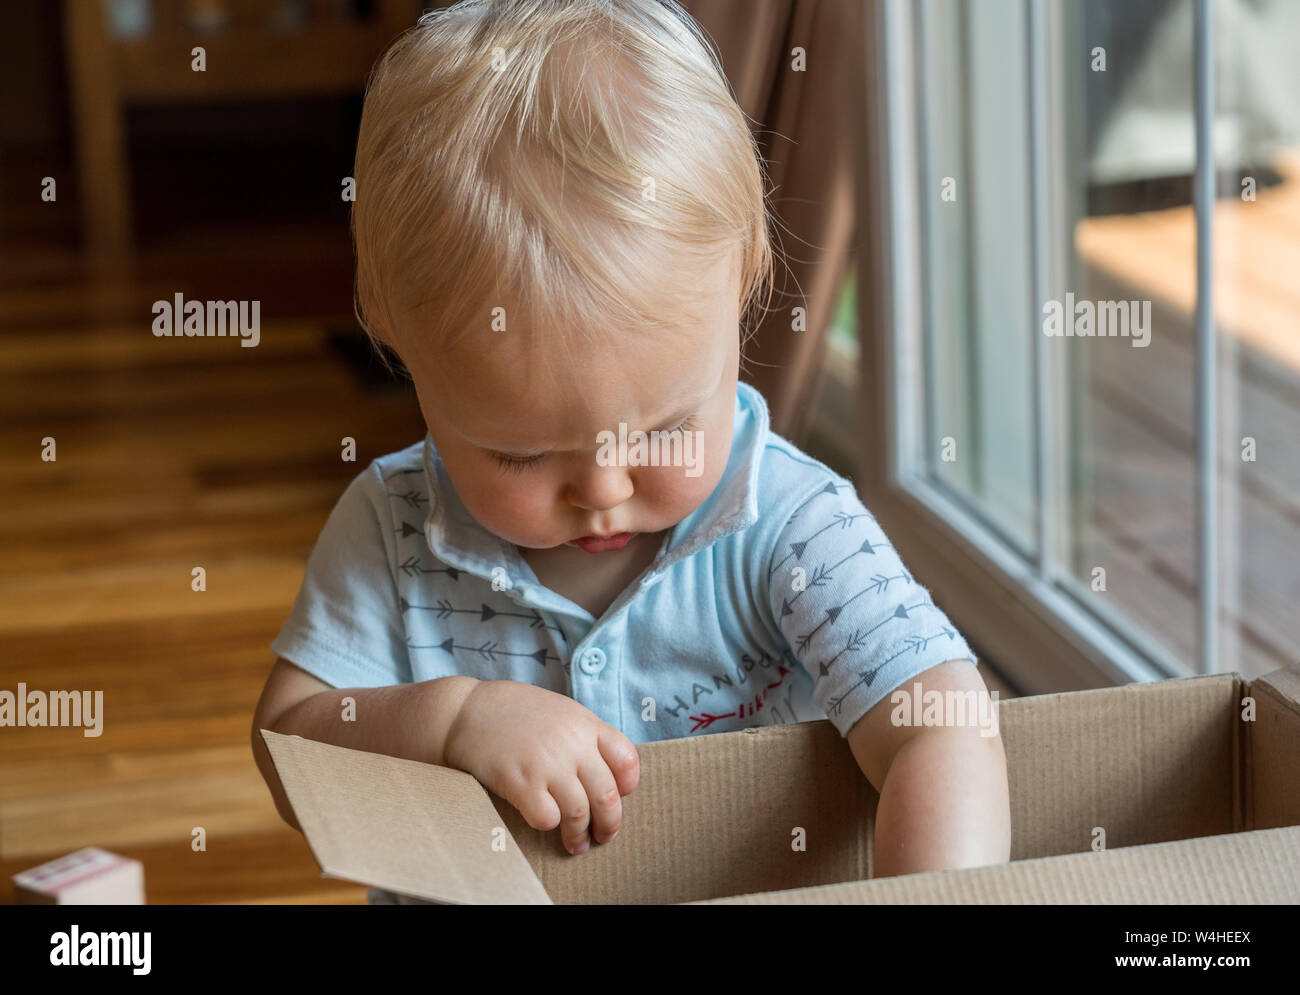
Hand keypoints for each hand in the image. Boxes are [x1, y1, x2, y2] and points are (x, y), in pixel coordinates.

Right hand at [442, 680, 639, 854]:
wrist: (465, 711)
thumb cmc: (512, 711)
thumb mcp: (559, 710)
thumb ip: (583, 735)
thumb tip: (604, 773)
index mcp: (585, 723)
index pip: (626, 760)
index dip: (628, 784)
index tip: (620, 796)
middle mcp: (571, 744)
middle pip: (608, 795)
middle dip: (610, 823)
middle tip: (605, 835)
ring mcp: (547, 764)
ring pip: (580, 813)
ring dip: (580, 835)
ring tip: (576, 844)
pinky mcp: (521, 782)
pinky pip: (547, 819)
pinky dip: (548, 825)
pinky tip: (543, 821)